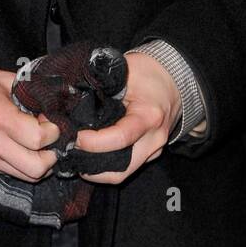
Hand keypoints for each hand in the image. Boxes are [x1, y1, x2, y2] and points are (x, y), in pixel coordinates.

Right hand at [0, 66, 60, 180]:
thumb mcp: (4, 80)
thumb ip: (31, 91)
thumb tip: (56, 102)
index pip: (38, 139)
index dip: (53, 132)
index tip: (50, 122)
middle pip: (36, 167)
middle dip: (52, 155)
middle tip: (50, 139)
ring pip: (27, 176)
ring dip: (41, 164)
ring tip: (39, 145)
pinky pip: (14, 173)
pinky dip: (26, 165)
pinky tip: (25, 149)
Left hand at [75, 51, 180, 183]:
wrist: (173, 79)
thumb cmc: (148, 73)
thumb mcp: (125, 72)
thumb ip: (102, 87)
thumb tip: (72, 100)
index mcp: (149, 116)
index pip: (120, 138)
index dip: (94, 142)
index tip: (76, 137)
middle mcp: (154, 139)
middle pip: (122, 170)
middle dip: (92, 168)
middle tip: (71, 153)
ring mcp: (154, 150)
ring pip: (123, 174)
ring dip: (98, 171)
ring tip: (77, 157)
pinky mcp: (150, 154)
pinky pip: (127, 167)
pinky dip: (107, 166)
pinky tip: (91, 155)